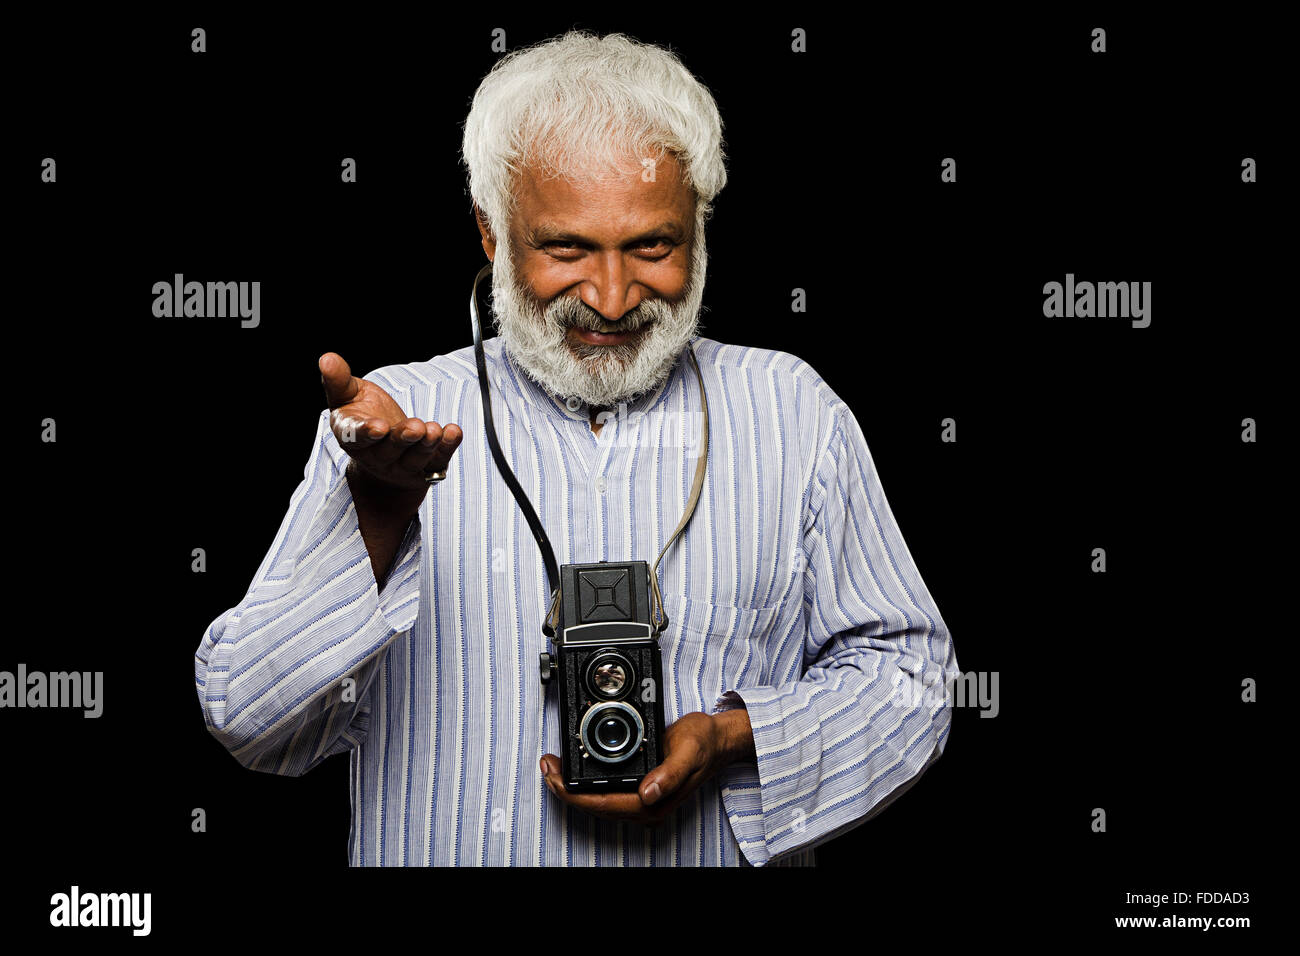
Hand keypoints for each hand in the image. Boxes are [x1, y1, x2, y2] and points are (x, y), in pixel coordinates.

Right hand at [319, 352, 462, 492]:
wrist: (383, 449)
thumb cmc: (362, 415)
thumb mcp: (347, 396)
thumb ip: (338, 380)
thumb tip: (326, 358)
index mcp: (353, 438)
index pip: (356, 438)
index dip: (367, 434)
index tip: (378, 428)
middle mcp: (377, 455)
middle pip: (390, 450)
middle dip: (403, 439)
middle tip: (416, 427)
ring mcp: (403, 464)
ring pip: (414, 458)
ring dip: (426, 445)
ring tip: (433, 429)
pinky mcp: (427, 466)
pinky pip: (438, 460)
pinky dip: (447, 447)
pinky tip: (454, 432)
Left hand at [540, 710, 750, 824]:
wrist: (718, 740)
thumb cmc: (705, 743)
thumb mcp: (688, 750)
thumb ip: (670, 773)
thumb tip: (648, 793)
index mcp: (654, 802)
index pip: (602, 805)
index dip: (572, 794)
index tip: (553, 775)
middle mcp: (646, 807)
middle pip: (594, 806)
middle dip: (564, 789)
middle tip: (545, 765)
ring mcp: (643, 801)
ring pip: (597, 801)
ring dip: (572, 787)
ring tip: (552, 766)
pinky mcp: (641, 790)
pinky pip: (606, 792)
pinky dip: (586, 783)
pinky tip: (575, 770)